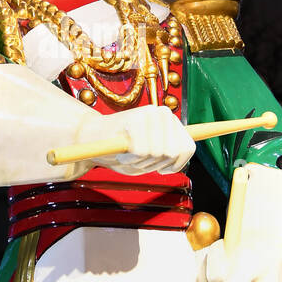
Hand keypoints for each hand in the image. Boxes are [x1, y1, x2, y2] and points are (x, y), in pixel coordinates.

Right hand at [74, 104, 194, 175]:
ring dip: (140, 162)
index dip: (175, 165)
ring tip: (129, 155)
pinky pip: (141, 150)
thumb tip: (179, 152)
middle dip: (154, 165)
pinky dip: (130, 159)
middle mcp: (164, 114)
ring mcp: (151, 113)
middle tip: (138, 160)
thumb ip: (169, 156)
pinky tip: (122, 153)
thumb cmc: (123, 151)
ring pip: (157, 152)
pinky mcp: (136, 117)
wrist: (92, 138)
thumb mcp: (150, 157)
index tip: (160, 168)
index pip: (188, 148)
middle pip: (172, 153)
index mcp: (172, 123)